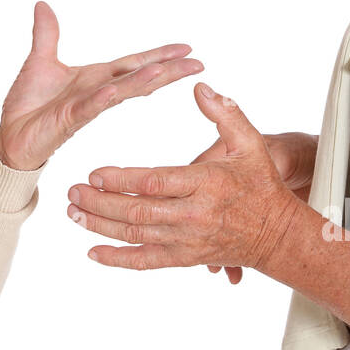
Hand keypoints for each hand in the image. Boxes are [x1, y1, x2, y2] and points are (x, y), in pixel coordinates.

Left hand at [0, 1, 203, 171]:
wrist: (10, 135)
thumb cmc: (29, 105)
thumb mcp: (39, 61)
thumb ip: (47, 34)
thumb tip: (43, 5)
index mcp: (96, 78)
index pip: (134, 63)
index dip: (160, 55)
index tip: (187, 49)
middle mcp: (98, 92)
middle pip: (139, 78)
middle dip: (168, 70)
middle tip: (196, 64)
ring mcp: (86, 106)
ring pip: (120, 92)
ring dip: (141, 81)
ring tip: (163, 70)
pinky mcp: (68, 119)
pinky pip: (88, 108)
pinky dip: (101, 100)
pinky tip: (115, 92)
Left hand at [66, 82, 299, 272]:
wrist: (277, 234)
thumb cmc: (261, 183)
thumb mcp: (250, 143)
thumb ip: (225, 114)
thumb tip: (200, 87)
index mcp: (205, 183)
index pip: (155, 182)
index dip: (122, 179)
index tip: (94, 172)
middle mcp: (193, 215)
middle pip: (138, 212)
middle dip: (100, 203)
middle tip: (72, 192)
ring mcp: (187, 241)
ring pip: (136, 236)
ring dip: (100, 226)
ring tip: (73, 213)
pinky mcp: (185, 258)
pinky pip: (146, 262)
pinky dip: (118, 259)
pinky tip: (93, 251)